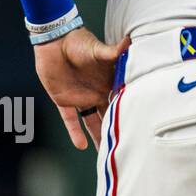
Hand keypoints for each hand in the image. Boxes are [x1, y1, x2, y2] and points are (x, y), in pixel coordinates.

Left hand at [33, 27, 129, 150]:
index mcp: (110, 81)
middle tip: (128, 146)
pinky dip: (75, 132)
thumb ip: (113, 51)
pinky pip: (70, 120)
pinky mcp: (64, 101)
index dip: (130, 112)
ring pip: (92, 121)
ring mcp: (82, 98)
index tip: (141, 126)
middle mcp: (98, 92)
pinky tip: (81, 146)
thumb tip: (129, 41)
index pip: (122, 100)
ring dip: (98, 136)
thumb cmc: (79, 42)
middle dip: (117, 129)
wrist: (54, 41)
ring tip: (105, 154)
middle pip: (110, 114)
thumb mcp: (98, 49)